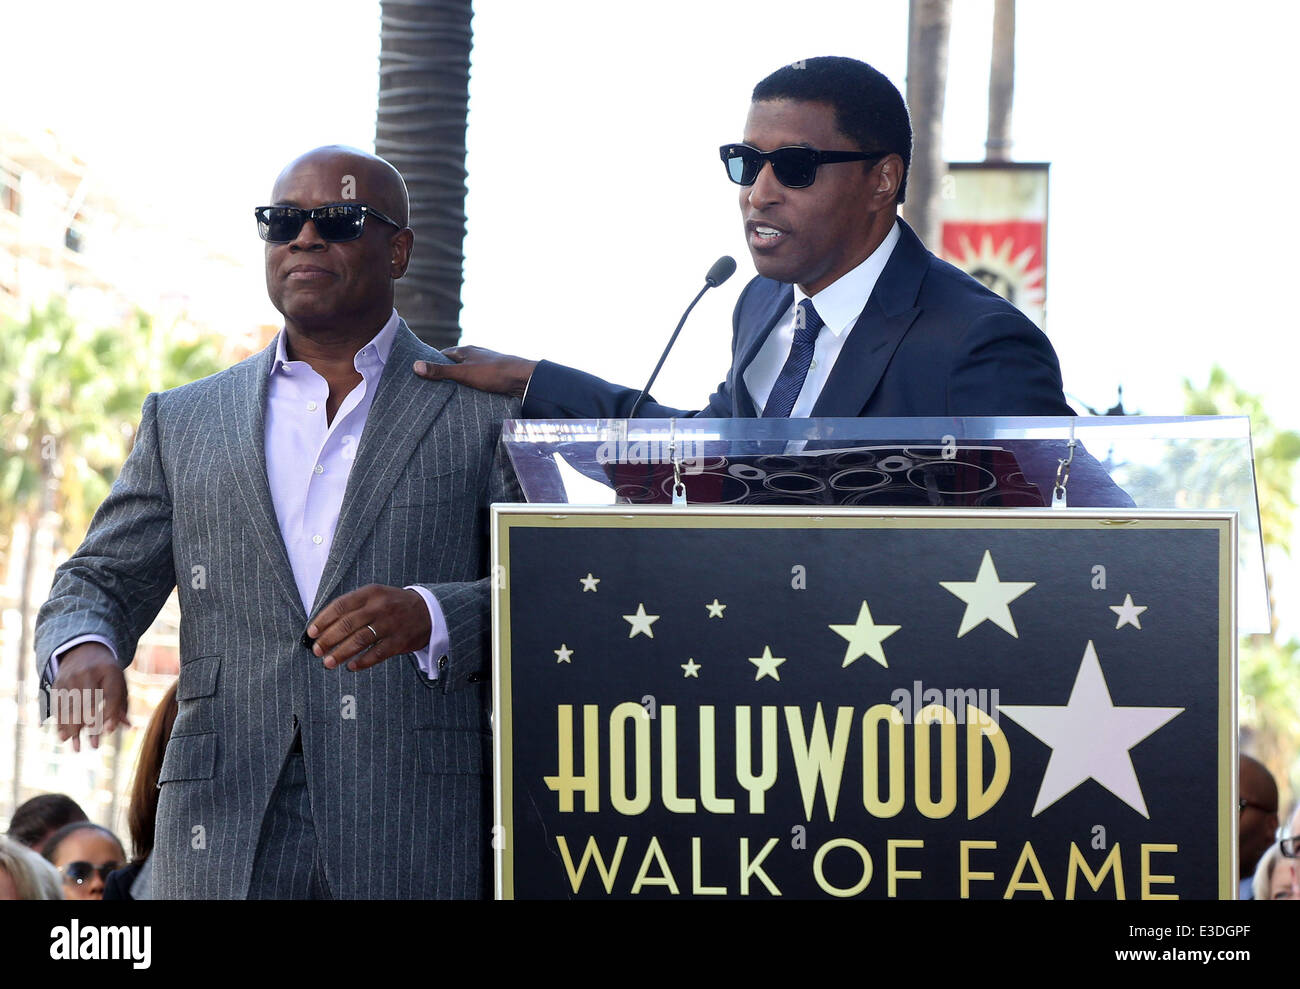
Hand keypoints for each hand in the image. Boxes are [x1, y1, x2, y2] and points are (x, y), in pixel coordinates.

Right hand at [50, 643, 129, 751]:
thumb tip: (128, 727)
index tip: (108, 731)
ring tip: (77, 748)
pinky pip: (58, 705)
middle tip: (94, 746)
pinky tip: (63, 738)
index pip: (110, 694)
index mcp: (109, 671)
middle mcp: (89, 673)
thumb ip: (122, 705)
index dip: (110, 713)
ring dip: (74, 729)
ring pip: (71, 706)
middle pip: (89, 701)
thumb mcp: (119, 683)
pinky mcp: (58, 683)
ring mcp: (71, 677)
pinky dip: (60, 723)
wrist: (84, 651)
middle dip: (91, 725)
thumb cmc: (107, 674)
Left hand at [307, 584, 432, 671]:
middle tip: (316, 650)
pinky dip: (362, 661)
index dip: (323, 620)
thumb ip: (354, 606)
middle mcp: (380, 607)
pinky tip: (351, 666)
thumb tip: (324, 626)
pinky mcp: (400, 641)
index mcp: (371, 593)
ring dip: (341, 653)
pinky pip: (377, 654)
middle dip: (328, 639)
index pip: (340, 605)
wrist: (429, 610)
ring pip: (360, 640)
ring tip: (328, 662)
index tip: (311, 632)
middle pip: (347, 624)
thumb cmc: (394, 604)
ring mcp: (391, 624)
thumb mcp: (376, 595)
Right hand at [413, 346, 536, 397]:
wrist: (524, 379)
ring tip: (446, 397)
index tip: (421, 374)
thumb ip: (440, 371)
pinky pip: (477, 383)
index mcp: (466, 351)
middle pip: (454, 365)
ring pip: (467, 374)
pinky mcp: (495, 377)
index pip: (442, 355)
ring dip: (459, 383)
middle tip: (431, 389)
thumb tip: (415, 366)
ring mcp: (486, 366)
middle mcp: (475, 356)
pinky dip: (471, 389)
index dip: (432, 364)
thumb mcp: (463, 373)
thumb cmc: (494, 373)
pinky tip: (468, 399)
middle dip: (445, 375)